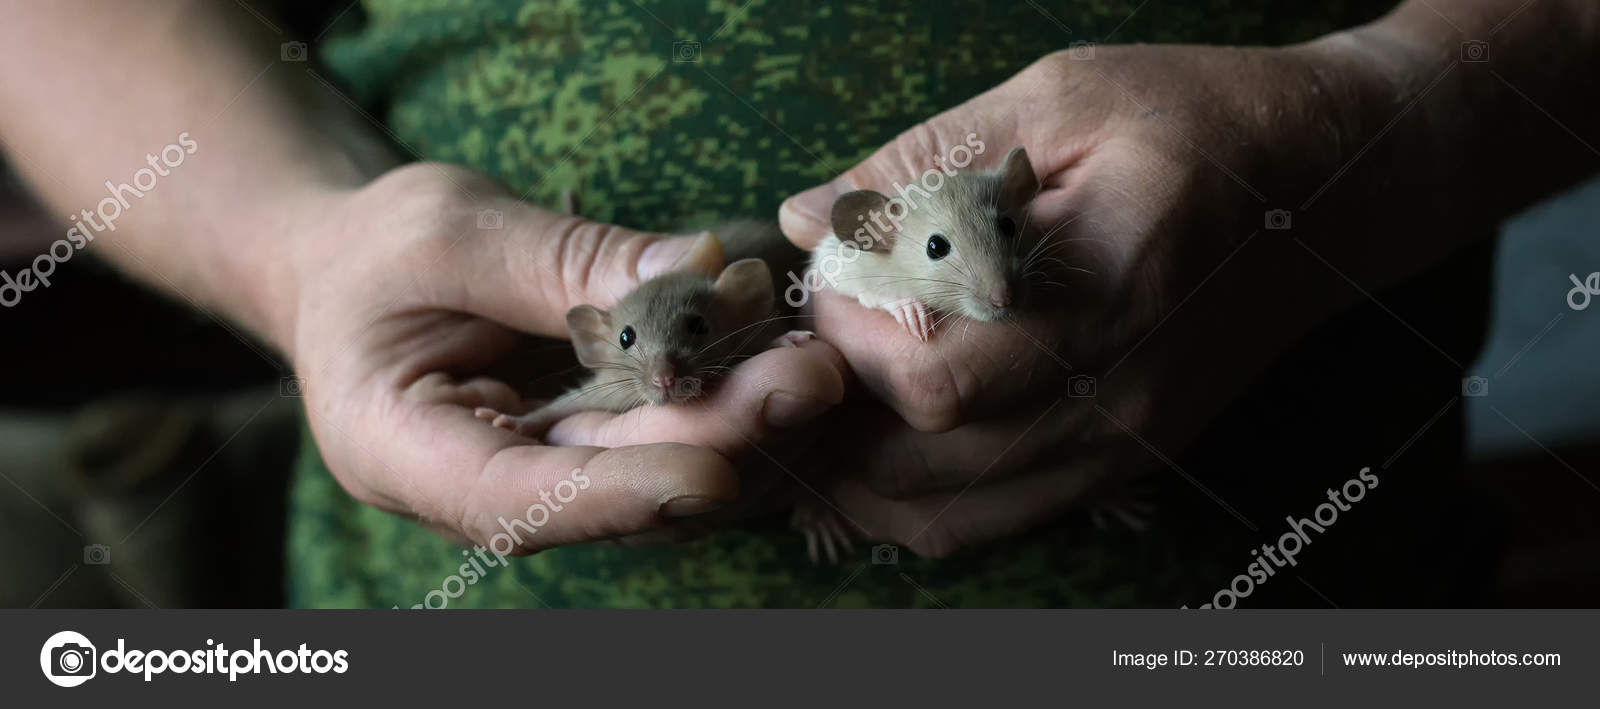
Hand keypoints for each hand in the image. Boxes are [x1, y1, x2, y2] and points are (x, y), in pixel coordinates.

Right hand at [286, 163, 845, 552]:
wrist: (349, 264)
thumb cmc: (373, 247)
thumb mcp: (449, 230)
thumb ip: (566, 260)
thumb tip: (699, 269)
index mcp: (400, 451)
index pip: (513, 502)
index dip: (617, 495)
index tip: (713, 475)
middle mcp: (477, 485)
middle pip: (608, 487)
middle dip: (716, 438)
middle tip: (807, 378)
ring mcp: (541, 468)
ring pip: (653, 470)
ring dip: (741, 419)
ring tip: (812, 358)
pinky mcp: (589, 439)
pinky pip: (664, 431)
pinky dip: (725, 391)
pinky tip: (781, 342)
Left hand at [779, 43, 1398, 556]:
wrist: (1327, 186)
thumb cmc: (1193, 121)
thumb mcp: (1060, 96)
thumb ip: (923, 159)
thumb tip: (805, 219)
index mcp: (1109, 283)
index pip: (937, 371)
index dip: (852, 335)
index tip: (833, 275)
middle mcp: (1121, 390)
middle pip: (928, 454)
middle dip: (839, 400)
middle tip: (823, 332)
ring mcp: (1124, 440)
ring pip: (945, 511)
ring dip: (858, 461)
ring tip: (836, 385)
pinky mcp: (1122, 462)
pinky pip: (989, 520)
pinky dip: (911, 494)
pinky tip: (883, 434)